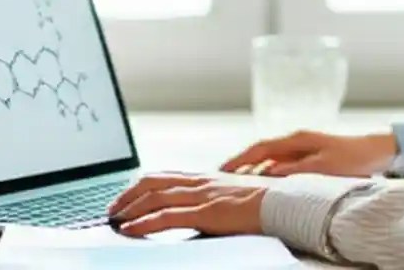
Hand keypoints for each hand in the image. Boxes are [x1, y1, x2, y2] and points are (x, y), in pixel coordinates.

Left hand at [107, 173, 265, 237]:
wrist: (289, 202)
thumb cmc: (270, 203)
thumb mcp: (238, 196)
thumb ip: (218, 200)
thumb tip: (205, 210)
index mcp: (208, 178)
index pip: (165, 175)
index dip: (142, 184)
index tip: (128, 195)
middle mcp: (201, 182)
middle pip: (153, 182)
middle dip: (128, 195)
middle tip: (114, 209)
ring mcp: (203, 196)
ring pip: (155, 197)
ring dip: (130, 209)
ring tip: (116, 220)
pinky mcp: (207, 212)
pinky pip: (166, 217)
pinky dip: (144, 223)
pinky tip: (131, 229)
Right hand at [221, 129, 397, 177]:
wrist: (377, 149)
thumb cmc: (353, 157)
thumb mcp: (324, 165)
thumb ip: (295, 169)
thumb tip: (268, 173)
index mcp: (296, 139)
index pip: (259, 149)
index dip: (239, 160)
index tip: (221, 170)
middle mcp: (295, 141)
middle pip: (260, 153)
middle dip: (240, 164)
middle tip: (220, 178)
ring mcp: (301, 148)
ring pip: (269, 159)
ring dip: (253, 169)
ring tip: (235, 183)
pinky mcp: (308, 156)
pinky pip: (280, 163)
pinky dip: (267, 172)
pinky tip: (263, 183)